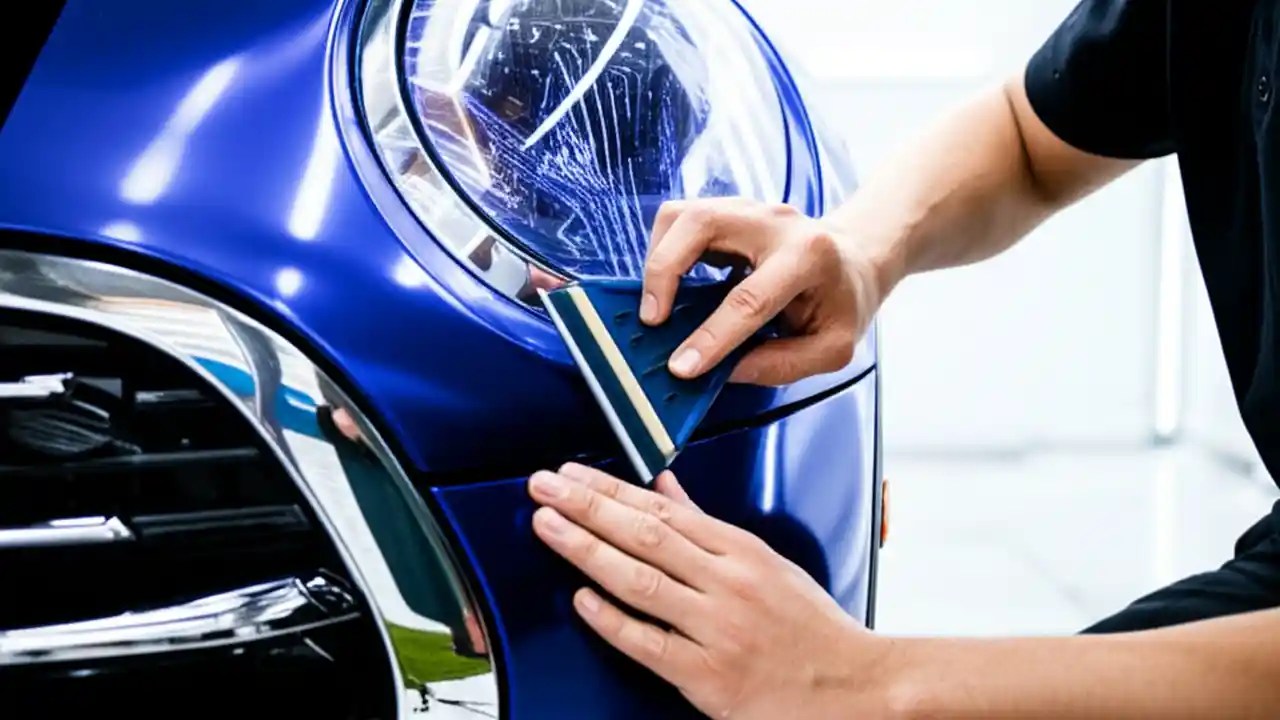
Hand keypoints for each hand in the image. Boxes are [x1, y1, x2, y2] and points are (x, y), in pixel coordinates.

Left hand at [527, 463, 890, 718]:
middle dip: (586, 506)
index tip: (572, 475)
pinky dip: (613, 619)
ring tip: (549, 526)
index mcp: (741, 551)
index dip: (609, 489)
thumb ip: (706, 525)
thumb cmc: (811, 628)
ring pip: (641, 581)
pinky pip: (650, 643)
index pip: (661, 509)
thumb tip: (663, 486)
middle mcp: (728, 584)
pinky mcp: (709, 676)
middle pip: (645, 535)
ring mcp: (718, 629)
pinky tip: (582, 599)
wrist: (853, 687)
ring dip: (587, 550)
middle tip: (545, 486)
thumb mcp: (766, 562)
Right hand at [641, 198, 886, 385]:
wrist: (855, 258)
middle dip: (664, 271)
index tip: (682, 366)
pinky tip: (668, 283)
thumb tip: (724, 370)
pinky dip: (664, 251)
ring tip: (656, 304)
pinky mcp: (726, 210)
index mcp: (809, 257)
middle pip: (702, 225)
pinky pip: (680, 220)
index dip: (712, 336)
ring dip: (658, 258)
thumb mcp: (833, 347)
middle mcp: (774, 223)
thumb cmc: (843, 303)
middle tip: (653, 319)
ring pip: (683, 214)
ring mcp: (748, 209)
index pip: (750, 297)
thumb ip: (782, 365)